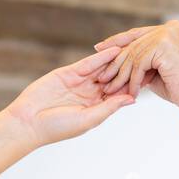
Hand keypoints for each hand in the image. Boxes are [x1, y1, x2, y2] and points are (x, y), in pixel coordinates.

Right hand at [3, 45, 134, 147]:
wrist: (29, 121)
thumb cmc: (57, 127)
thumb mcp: (88, 119)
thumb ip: (109, 107)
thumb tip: (132, 99)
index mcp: (97, 109)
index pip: (118, 95)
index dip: (132, 87)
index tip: (148, 79)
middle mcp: (91, 95)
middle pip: (113, 80)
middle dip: (127, 72)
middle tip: (145, 61)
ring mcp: (80, 83)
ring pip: (103, 70)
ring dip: (117, 62)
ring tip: (134, 52)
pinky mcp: (69, 73)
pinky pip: (89, 64)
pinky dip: (101, 57)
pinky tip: (114, 51)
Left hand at [92, 20, 178, 109]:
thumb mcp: (157, 71)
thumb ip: (142, 63)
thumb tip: (121, 64)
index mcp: (170, 29)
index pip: (137, 34)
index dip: (117, 42)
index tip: (100, 49)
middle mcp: (169, 28)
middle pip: (134, 44)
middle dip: (115, 62)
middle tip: (101, 76)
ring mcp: (167, 34)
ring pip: (134, 55)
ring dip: (121, 75)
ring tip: (111, 90)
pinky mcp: (164, 46)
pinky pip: (140, 63)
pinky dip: (133, 80)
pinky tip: (131, 93)